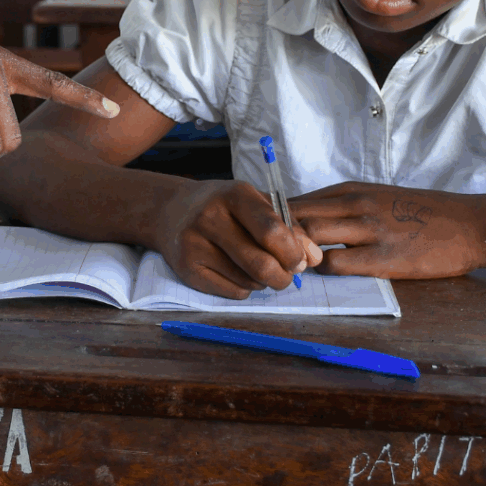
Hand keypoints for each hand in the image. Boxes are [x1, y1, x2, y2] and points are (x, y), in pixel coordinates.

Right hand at [153, 180, 323, 298]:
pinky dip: (245, 288)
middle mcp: (209, 217)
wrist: (170, 210)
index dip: (293, 252)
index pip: (272, 230)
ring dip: (264, 281)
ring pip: (249, 281)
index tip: (300, 260)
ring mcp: (194, 244)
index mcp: (234, 194)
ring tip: (257, 267)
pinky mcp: (186, 269)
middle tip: (287, 274)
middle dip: (283, 276)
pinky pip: (233, 292)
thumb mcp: (254, 203)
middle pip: (261, 263)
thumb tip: (314, 258)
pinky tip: (237, 271)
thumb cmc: (223, 206)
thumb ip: (288, 226)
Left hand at [292, 182, 485, 277]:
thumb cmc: (417, 212)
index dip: (274, 221)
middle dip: (278, 239)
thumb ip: (339, 206)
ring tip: (297, 269)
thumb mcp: (374, 196)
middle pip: (295, 216)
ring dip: (297, 255)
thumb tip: (299, 220)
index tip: (267, 238)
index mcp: (348, 190)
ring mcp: (369, 229)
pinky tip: (327, 277)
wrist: (468, 224)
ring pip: (311, 237)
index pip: (294, 201)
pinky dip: (324, 272)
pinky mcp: (385, 257)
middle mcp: (355, 204)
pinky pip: (338, 264)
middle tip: (275, 258)